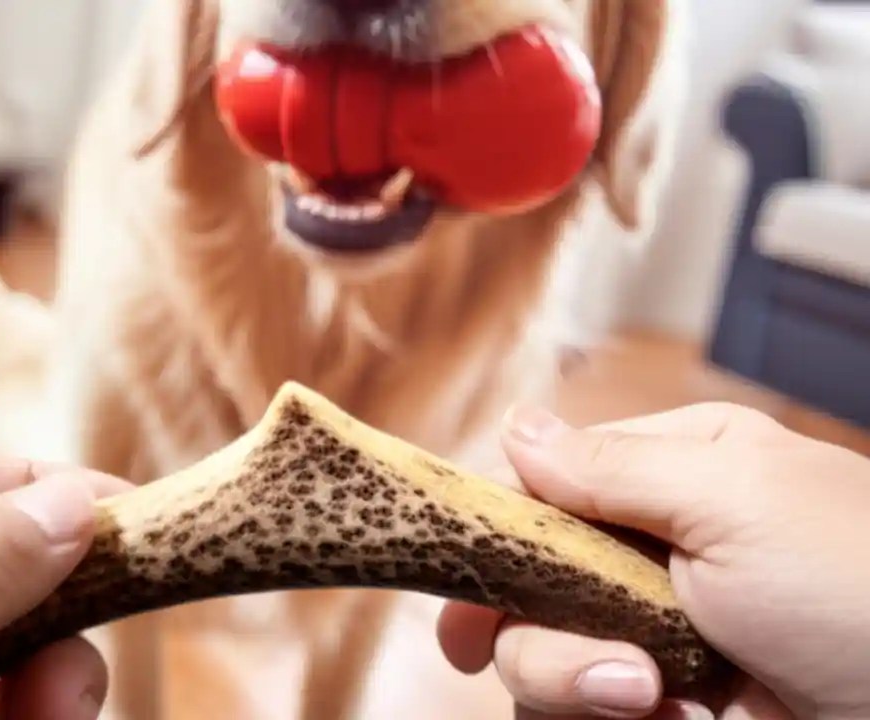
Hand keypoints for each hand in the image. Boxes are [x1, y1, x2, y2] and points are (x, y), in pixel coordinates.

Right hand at [437, 404, 869, 719]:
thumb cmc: (858, 587)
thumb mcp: (736, 499)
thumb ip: (611, 467)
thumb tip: (515, 426)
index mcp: (671, 474)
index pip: (539, 487)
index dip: (490, 536)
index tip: (459, 590)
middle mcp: (649, 551)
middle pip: (521, 586)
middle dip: (545, 638)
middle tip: (616, 677)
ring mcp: (654, 633)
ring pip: (539, 658)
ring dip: (579, 688)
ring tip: (658, 704)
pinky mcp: (664, 703)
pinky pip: (580, 710)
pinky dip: (613, 719)